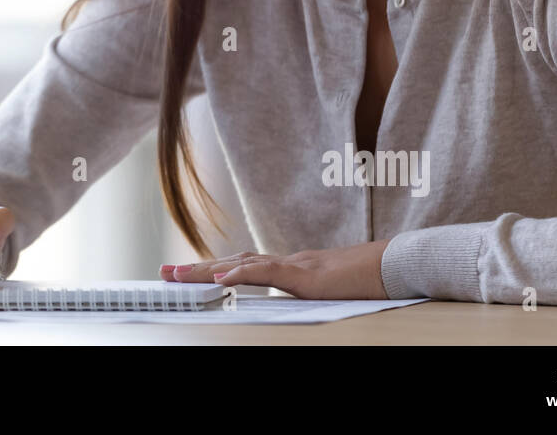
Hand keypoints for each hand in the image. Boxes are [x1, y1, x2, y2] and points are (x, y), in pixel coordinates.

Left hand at [160, 240, 391, 299]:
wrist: (393, 265)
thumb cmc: (366, 279)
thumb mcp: (329, 289)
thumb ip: (306, 289)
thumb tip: (295, 294)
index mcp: (289, 266)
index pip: (243, 264)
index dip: (214, 268)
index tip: (187, 273)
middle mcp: (285, 262)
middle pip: (231, 261)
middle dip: (196, 269)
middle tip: (164, 274)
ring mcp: (294, 266)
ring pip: (240, 264)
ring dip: (206, 270)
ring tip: (178, 276)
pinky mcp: (304, 275)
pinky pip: (267, 273)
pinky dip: (241, 273)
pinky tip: (221, 277)